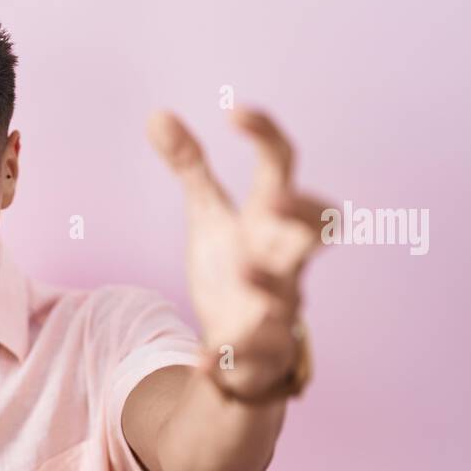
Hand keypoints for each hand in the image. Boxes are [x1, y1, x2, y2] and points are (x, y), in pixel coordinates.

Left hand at [147, 108, 330, 400]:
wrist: (243, 343)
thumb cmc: (236, 267)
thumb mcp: (210, 216)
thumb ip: (191, 167)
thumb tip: (157, 114)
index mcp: (269, 220)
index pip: (282, 167)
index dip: (267, 137)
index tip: (235, 111)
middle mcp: (283, 259)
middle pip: (313, 230)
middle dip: (302, 213)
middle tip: (272, 199)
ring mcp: (278, 306)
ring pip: (289, 293)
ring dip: (268, 281)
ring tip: (242, 268)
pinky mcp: (262, 350)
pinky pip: (253, 354)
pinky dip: (226, 356)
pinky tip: (200, 358)